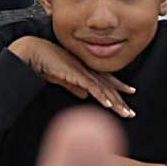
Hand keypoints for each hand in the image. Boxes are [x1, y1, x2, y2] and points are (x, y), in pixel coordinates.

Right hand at [9, 36, 134, 117]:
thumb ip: (74, 86)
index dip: (119, 87)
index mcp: (85, 69)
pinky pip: (92, 87)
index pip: (106, 80)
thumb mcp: (63, 78)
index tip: (130, 93)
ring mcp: (83, 71)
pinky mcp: (77, 74)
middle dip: (121, 101)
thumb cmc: (47, 63)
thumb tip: (84, 96)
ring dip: (115, 102)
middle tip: (131, 113)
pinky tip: (108, 105)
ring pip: (104, 89)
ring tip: (124, 113)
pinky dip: (101, 96)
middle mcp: (88, 70)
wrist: (35, 53)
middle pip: (109, 87)